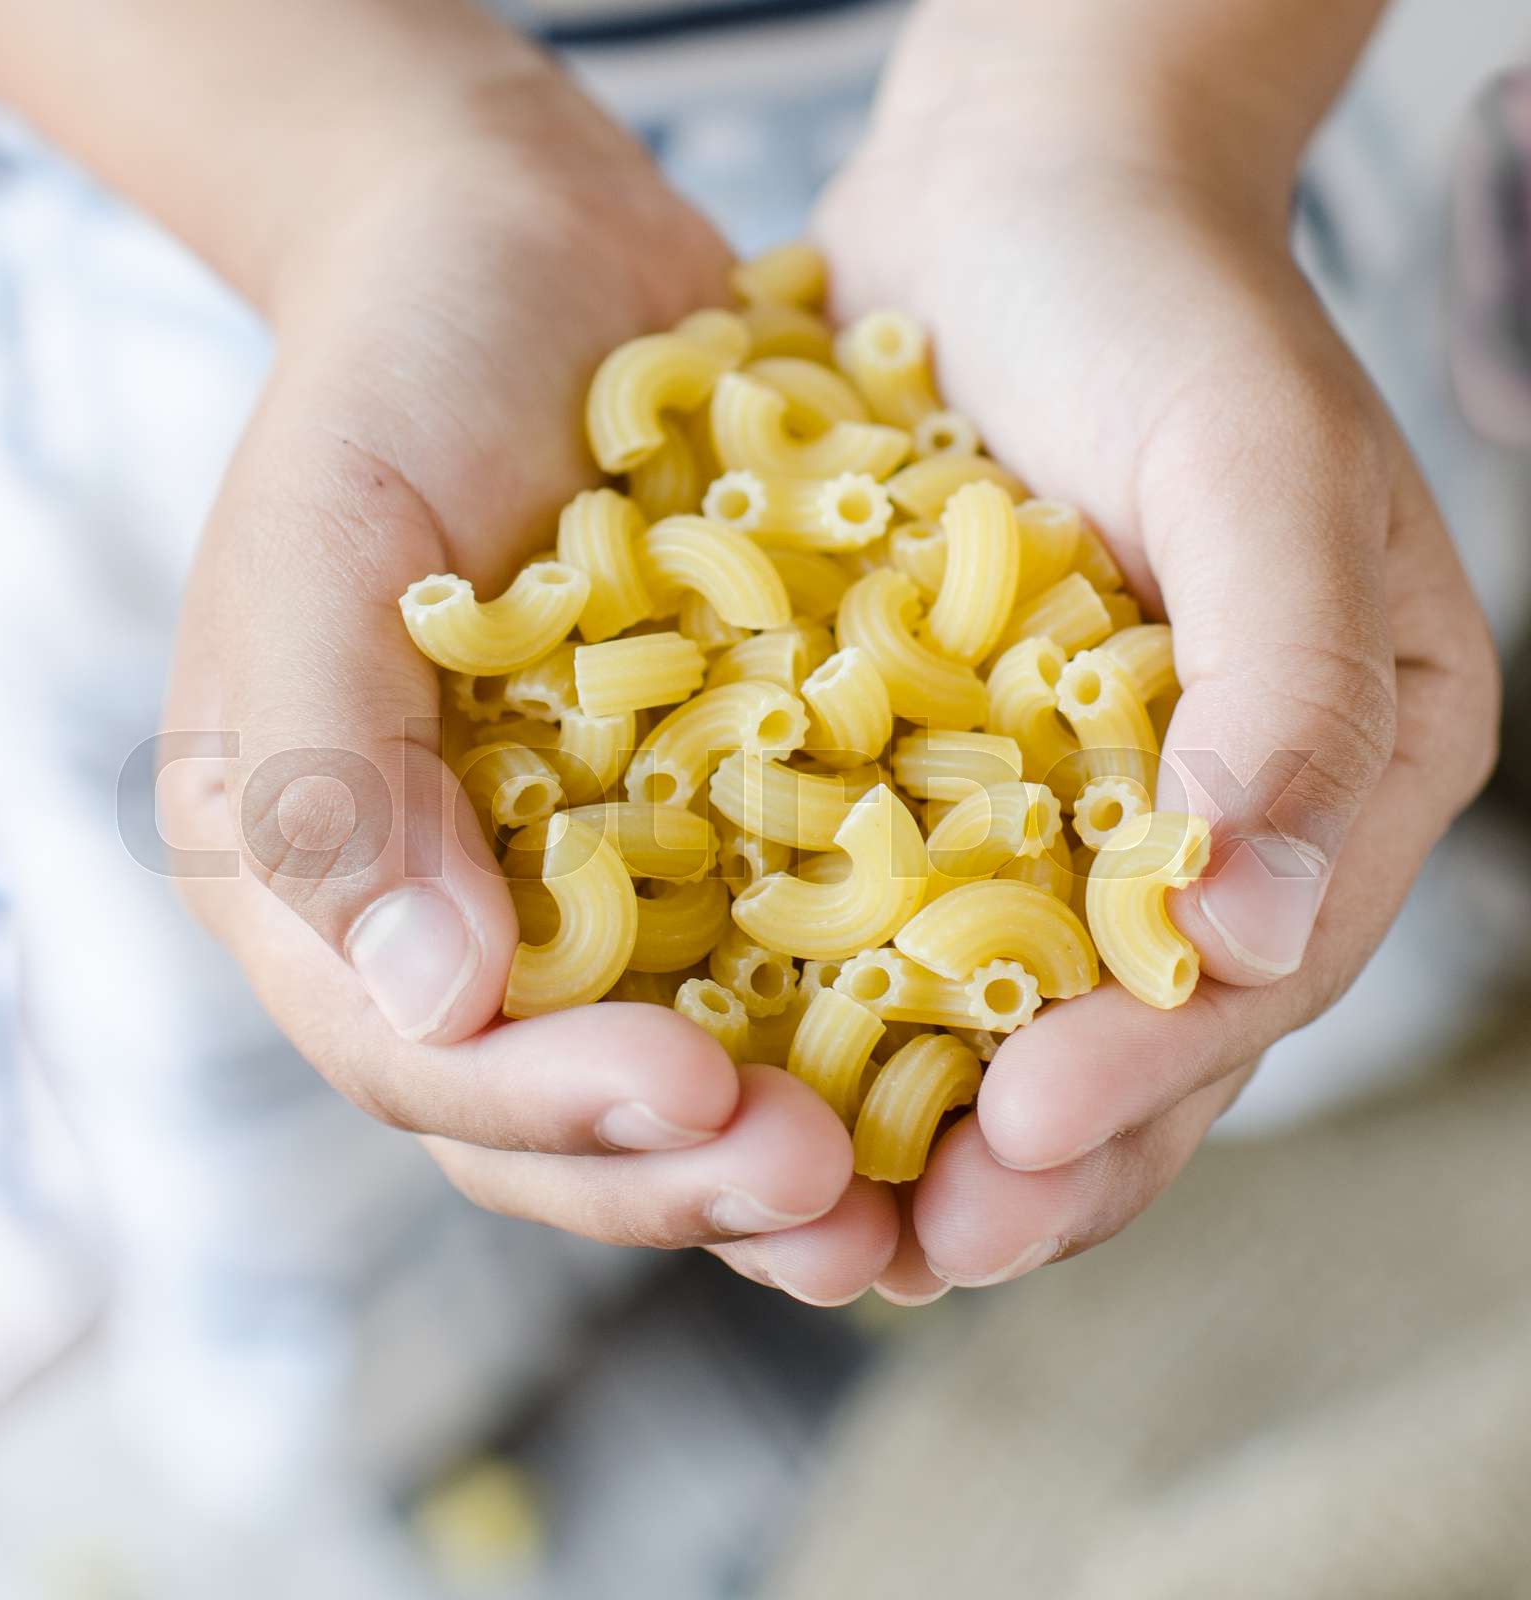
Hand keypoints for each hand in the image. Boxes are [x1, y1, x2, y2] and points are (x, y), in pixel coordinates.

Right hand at [159, 81, 879, 1289]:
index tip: (700, 1099)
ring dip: (775, 1149)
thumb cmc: (396, 374)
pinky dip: (842, 1032)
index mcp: (325, 880)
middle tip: (829, 1198)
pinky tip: (947, 1065)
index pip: (420, 1062)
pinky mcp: (698, 829)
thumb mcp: (323, 548)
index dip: (554, 1107)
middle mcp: (451, 912)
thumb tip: (434, 1007)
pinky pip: (766, 963)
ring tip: (901, 1199)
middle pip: (551, 1113)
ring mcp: (580, 881)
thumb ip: (330, 783)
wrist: (527, 252)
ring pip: (667, 1074)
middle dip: (682, 1169)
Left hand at [796, 31, 1498, 1299]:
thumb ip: (1288, 681)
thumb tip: (1262, 916)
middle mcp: (1229, 807)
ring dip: (936, 1125)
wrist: (1019, 198)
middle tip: (910, 1256)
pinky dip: (860, 1014)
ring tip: (835, 1229)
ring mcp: (1095, 799)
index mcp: (1347, 763)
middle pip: (1147, 1035)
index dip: (1144, 1080)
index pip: (1257, 974)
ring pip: (1027, 1012)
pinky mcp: (973, 770)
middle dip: (1036, 1157)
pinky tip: (778, 1080)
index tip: (1018, 1145)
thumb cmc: (1155, 304)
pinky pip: (923, 925)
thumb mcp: (1251, 466)